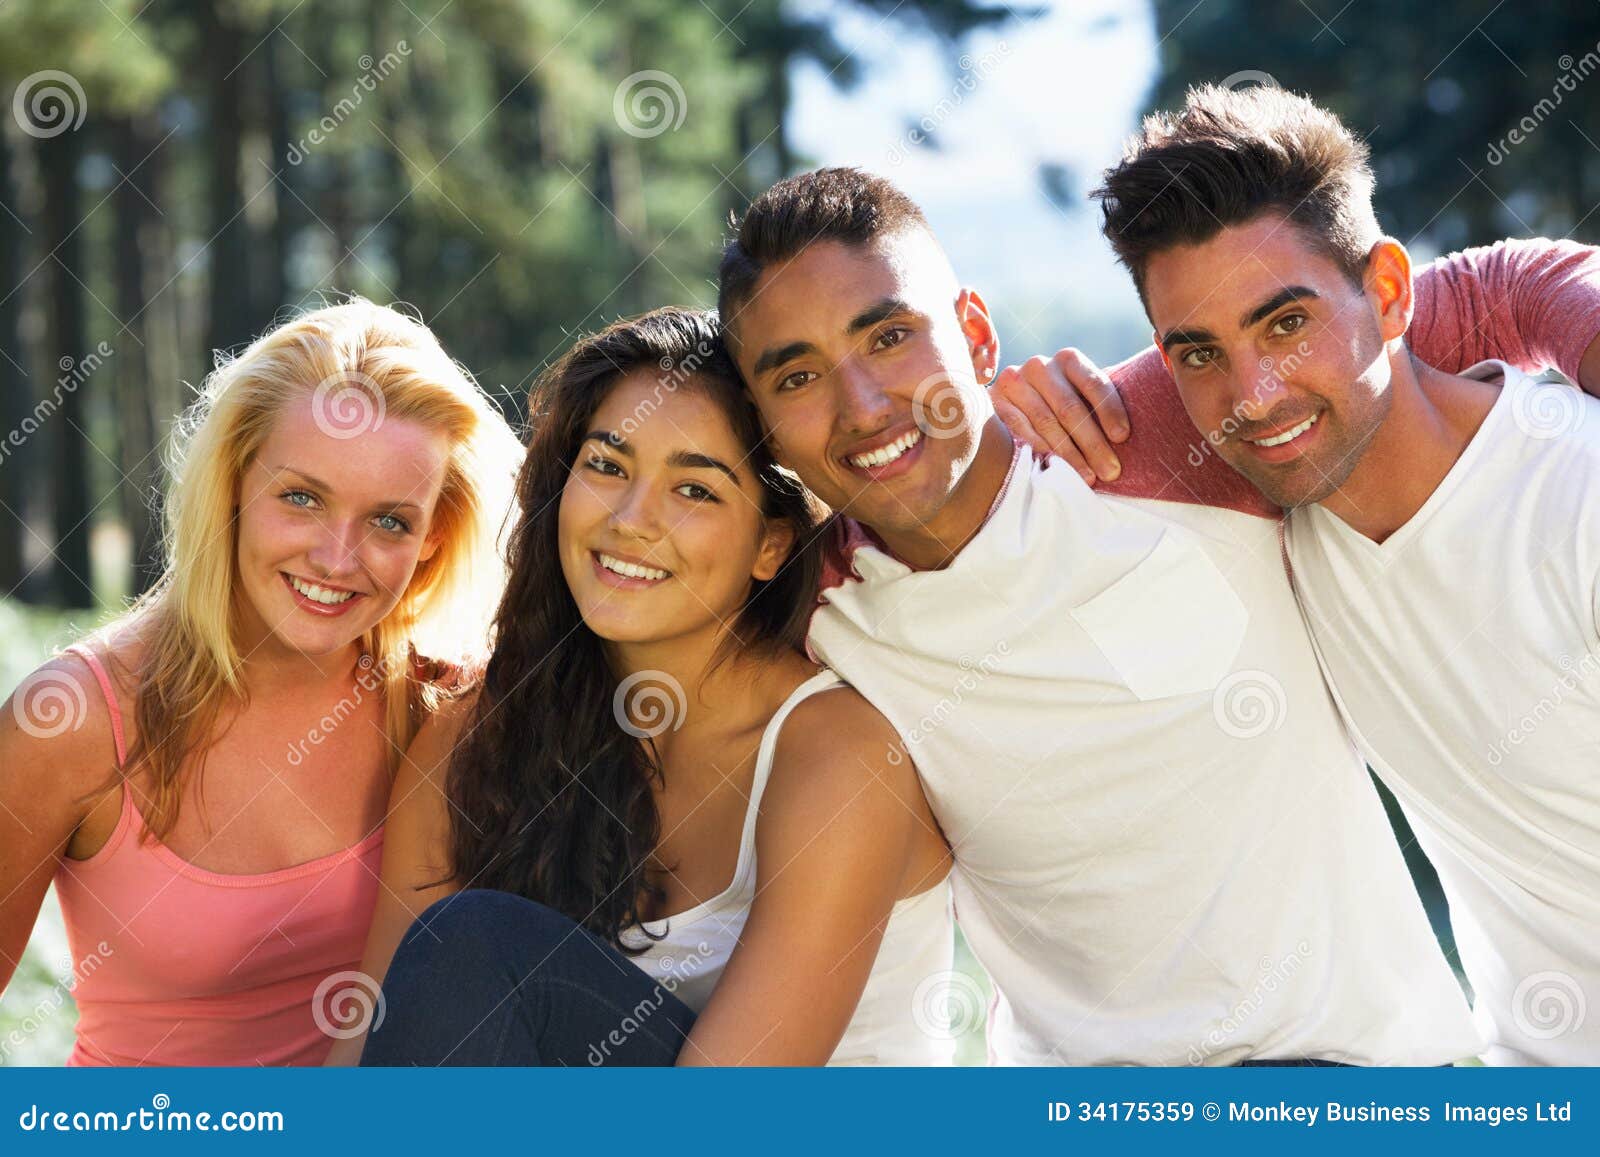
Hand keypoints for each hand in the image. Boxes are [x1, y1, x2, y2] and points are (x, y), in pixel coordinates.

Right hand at [989, 348, 1128, 482]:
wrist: (1013, 397)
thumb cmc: (1058, 401)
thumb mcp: (1079, 394)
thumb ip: (1096, 405)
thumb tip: (1124, 439)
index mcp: (1068, 359)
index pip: (1094, 384)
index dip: (1110, 411)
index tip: (1122, 438)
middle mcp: (1040, 366)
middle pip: (1070, 408)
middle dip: (1093, 443)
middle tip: (1110, 471)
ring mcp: (1015, 382)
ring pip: (1047, 422)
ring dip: (1070, 454)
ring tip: (1088, 477)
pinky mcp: (995, 402)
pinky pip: (1021, 430)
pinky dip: (1040, 450)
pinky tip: (1055, 468)